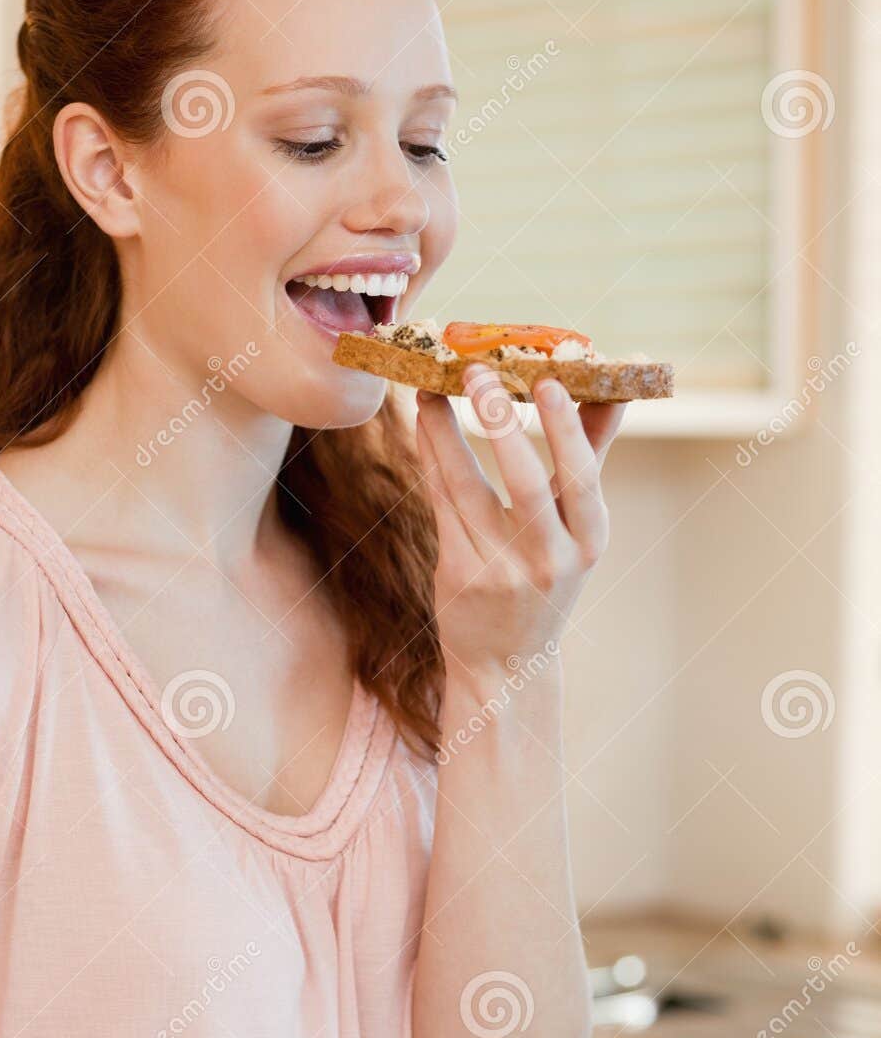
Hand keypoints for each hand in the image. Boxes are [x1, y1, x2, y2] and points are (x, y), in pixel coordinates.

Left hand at [414, 363, 623, 672]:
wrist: (508, 664)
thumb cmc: (546, 577)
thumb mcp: (579, 529)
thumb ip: (591, 456)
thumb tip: (614, 388)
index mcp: (589, 539)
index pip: (583, 478)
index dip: (567, 429)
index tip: (550, 380)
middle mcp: (550, 558)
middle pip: (527, 483)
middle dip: (501, 423)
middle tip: (478, 373)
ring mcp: (502, 571)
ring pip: (467, 487)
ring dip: (446, 432)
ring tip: (431, 391)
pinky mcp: (460, 576)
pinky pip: (441, 504)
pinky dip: (431, 459)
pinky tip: (425, 425)